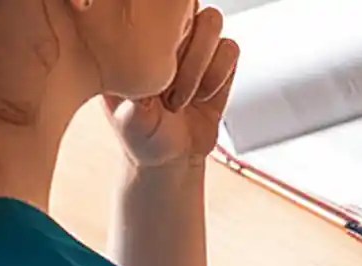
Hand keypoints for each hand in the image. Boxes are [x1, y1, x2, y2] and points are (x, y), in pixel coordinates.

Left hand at [104, 7, 238, 168]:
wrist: (173, 156)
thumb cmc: (144, 135)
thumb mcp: (130, 124)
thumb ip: (134, 107)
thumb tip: (144, 92)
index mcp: (131, 38)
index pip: (148, 6)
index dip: (158, 36)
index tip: (154, 75)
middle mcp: (163, 33)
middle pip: (186, 6)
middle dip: (182, 54)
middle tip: (167, 93)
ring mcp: (193, 43)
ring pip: (211, 22)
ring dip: (201, 64)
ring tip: (185, 98)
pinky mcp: (219, 60)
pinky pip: (231, 48)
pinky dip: (220, 74)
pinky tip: (204, 96)